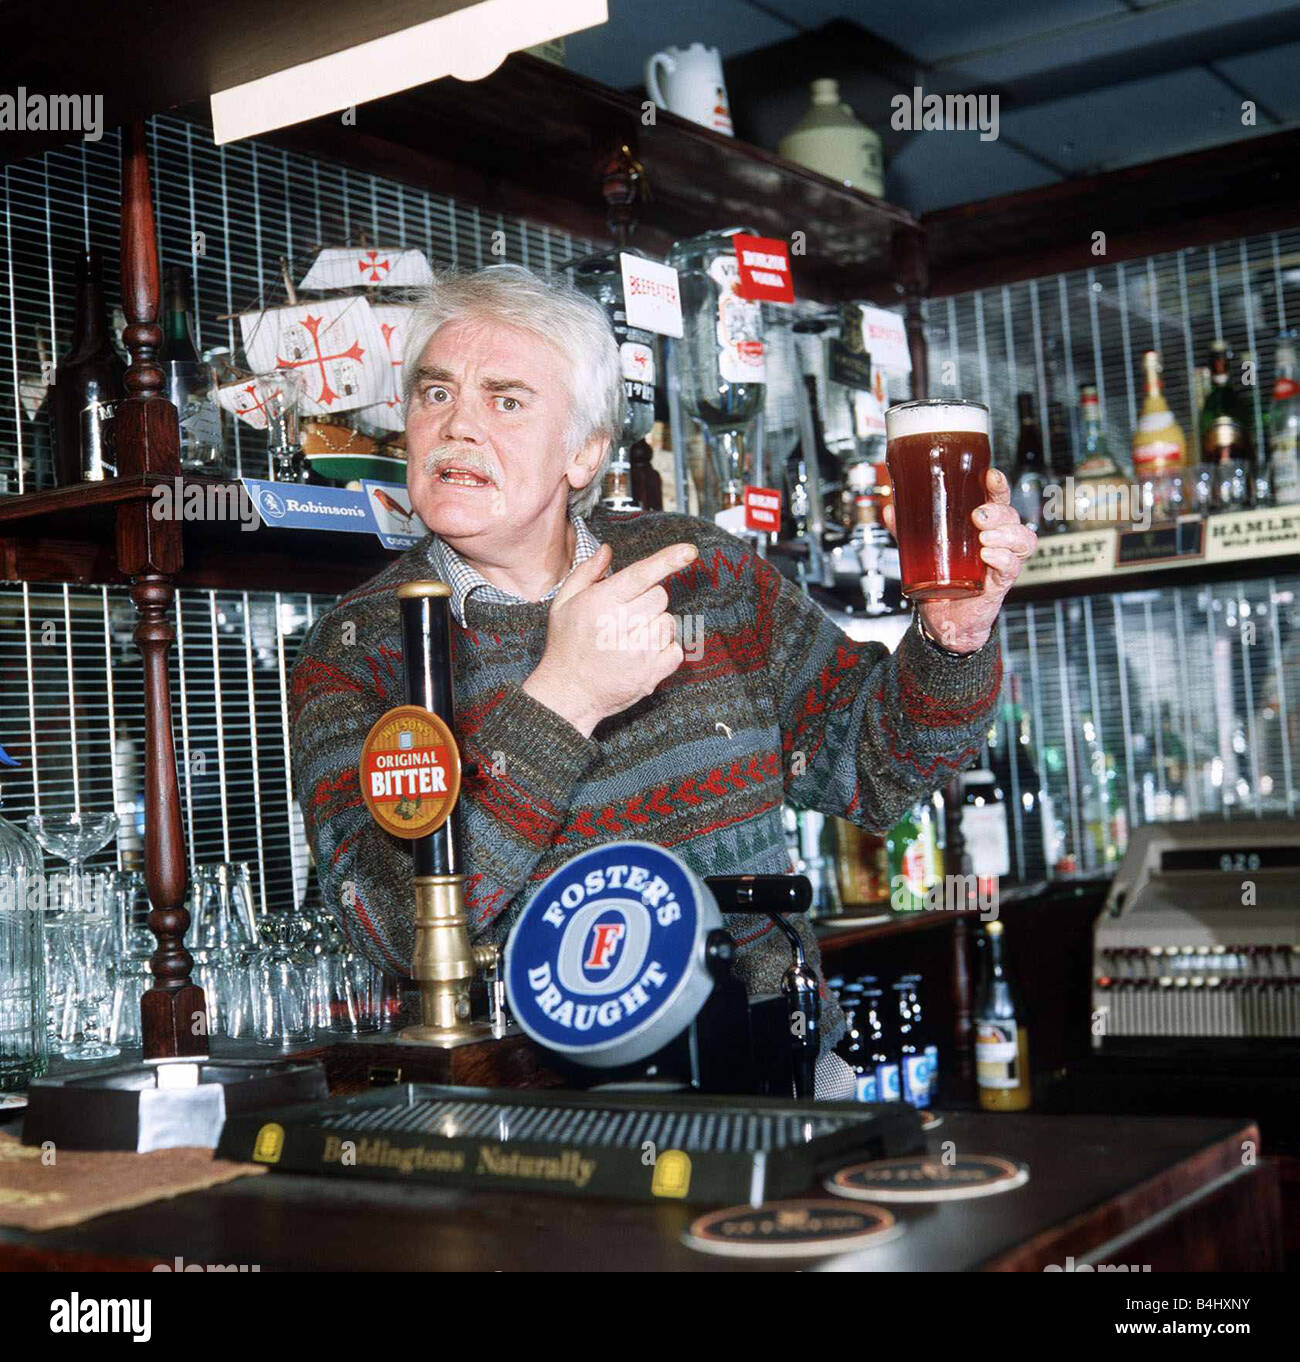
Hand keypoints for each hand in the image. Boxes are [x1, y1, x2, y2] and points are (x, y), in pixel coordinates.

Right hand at [522, 541, 697, 736]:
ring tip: (629, 639)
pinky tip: (640, 656)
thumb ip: (586, 573)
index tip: (689, 551)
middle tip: (625, 617)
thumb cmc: (566, 646)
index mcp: (601, 603)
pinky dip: (663, 650)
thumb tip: (607, 550)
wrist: (568, 693)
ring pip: (669, 622)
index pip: (641, 575)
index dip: (667, 560)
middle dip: (647, 601)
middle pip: (660, 596)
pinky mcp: (652, 672)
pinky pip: (675, 649)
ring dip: (655, 626)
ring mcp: (639, 651)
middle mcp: (621, 625)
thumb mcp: (563, 604)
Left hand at [883, 467, 1036, 654]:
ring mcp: (1000, 561)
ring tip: (984, 538)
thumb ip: (906, 530)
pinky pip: (1012, 568)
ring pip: (1022, 539)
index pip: (997, 499)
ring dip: (1006, 534)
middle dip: (998, 511)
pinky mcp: (998, 584)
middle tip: (978, 515)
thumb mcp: (922, 548)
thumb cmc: (941, 578)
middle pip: (1011, 515)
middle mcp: (997, 540)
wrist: (945, 617)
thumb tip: (888, 510)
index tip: (990, 476)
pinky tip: (989, 555)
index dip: (998, 486)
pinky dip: (1003, 559)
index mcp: (983, 525)